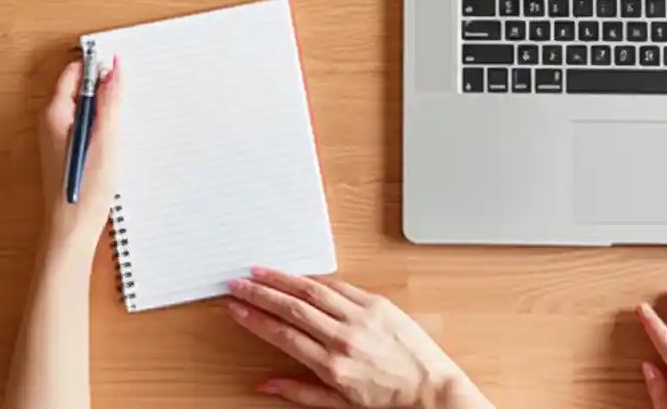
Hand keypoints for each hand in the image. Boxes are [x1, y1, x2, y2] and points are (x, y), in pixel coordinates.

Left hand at [38, 58, 123, 255]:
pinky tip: (113, 144)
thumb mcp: (106, 137)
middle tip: (125, 104)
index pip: (75, 71)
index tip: (122, 73)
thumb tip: (114, 66)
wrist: (72, 228)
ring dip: (105, 111)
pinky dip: (101, 128)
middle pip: (80, 88)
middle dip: (105, 89)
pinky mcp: (66, 151)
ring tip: (120, 129)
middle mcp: (52, 122)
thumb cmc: (86, 189)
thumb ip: (110, 99)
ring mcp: (58, 137)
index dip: (99, 68)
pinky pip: (85, 126)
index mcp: (55, 113)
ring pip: (85, 108)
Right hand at [227, 268, 491, 408]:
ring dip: (283, 279)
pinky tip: (300, 277)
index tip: (236, 307)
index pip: (282, 334)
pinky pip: (342, 287)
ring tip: (261, 272)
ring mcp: (362, 318)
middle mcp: (344, 338)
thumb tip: (264, 386)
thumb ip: (299, 392)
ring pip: (314, 291)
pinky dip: (317, 280)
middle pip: (292, 308)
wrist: (430, 391)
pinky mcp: (378, 305)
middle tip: (237, 283)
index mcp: (332, 365)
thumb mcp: (339, 405)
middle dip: (260, 293)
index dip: (255, 319)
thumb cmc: (387, 402)